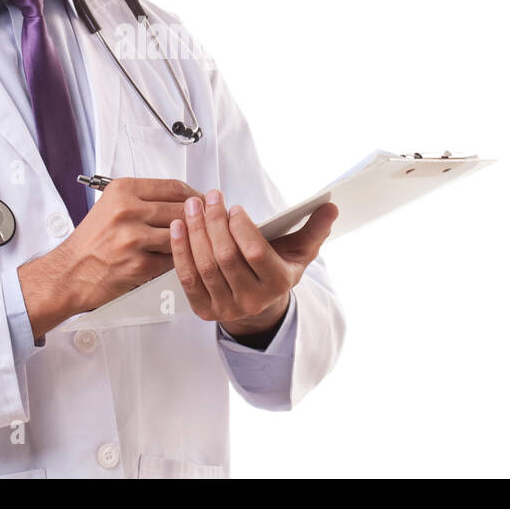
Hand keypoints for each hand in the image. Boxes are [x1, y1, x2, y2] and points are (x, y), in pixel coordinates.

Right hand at [21, 177, 203, 332]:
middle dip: (197, 218)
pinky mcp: (139, 263)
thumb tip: (183, 197)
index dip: (195, 194)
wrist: (70, 272)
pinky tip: (171, 259)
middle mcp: (127, 210)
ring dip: (188, 240)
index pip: (174, 186)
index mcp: (123, 190)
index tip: (204, 201)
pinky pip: (173, 259)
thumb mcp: (112, 206)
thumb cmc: (92, 242)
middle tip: (204, 223)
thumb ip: (144, 199)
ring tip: (189, 243)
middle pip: (182, 209)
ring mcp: (134, 237)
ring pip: (181, 234)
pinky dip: (176, 260)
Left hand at [170, 190, 337, 345]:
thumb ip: (314, 228)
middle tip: (209, 198)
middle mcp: (252, 300)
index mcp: (277, 284)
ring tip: (192, 206)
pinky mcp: (204, 309)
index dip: (241, 227)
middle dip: (214, 222)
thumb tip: (331, 207)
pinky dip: (180, 250)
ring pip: (204, 265)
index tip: (234, 207)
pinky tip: (178, 227)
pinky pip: (187, 277)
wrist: (259, 305)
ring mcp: (226, 307)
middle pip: (226, 257)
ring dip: (194, 232)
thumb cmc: (277, 269)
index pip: (255, 253)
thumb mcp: (300, 251)